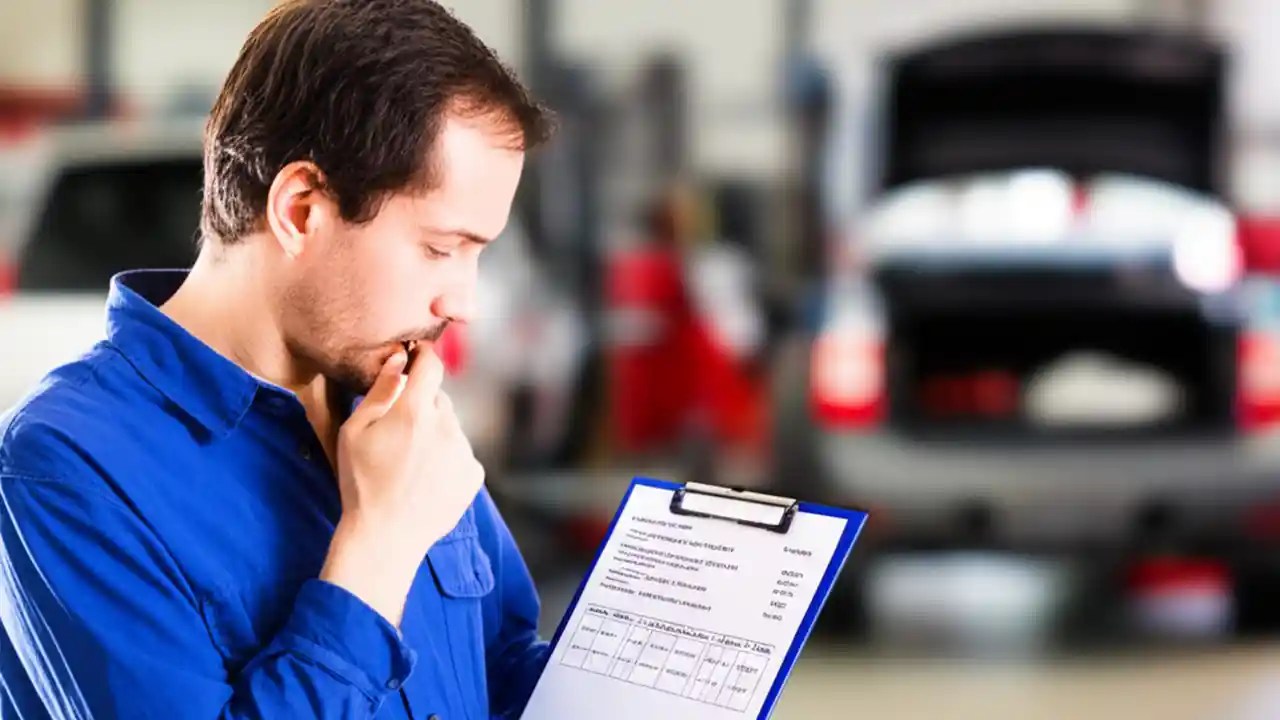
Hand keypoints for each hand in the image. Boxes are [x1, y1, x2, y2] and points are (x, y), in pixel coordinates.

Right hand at [320, 348, 484, 624]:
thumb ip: (380, 390)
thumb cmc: (362, 483)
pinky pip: (461, 453)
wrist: (385, 538)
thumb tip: (399, 360)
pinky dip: (447, 458)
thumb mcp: (355, 432)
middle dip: (422, 406)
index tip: (417, 355)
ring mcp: (463, 451)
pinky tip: (425, 478)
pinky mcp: (473, 474)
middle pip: (439, 399)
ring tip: (410, 464)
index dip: (424, 355)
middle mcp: (446, 426)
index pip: (431, 364)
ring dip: (435, 434)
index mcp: (415, 411)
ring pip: (451, 427)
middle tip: (399, 433)